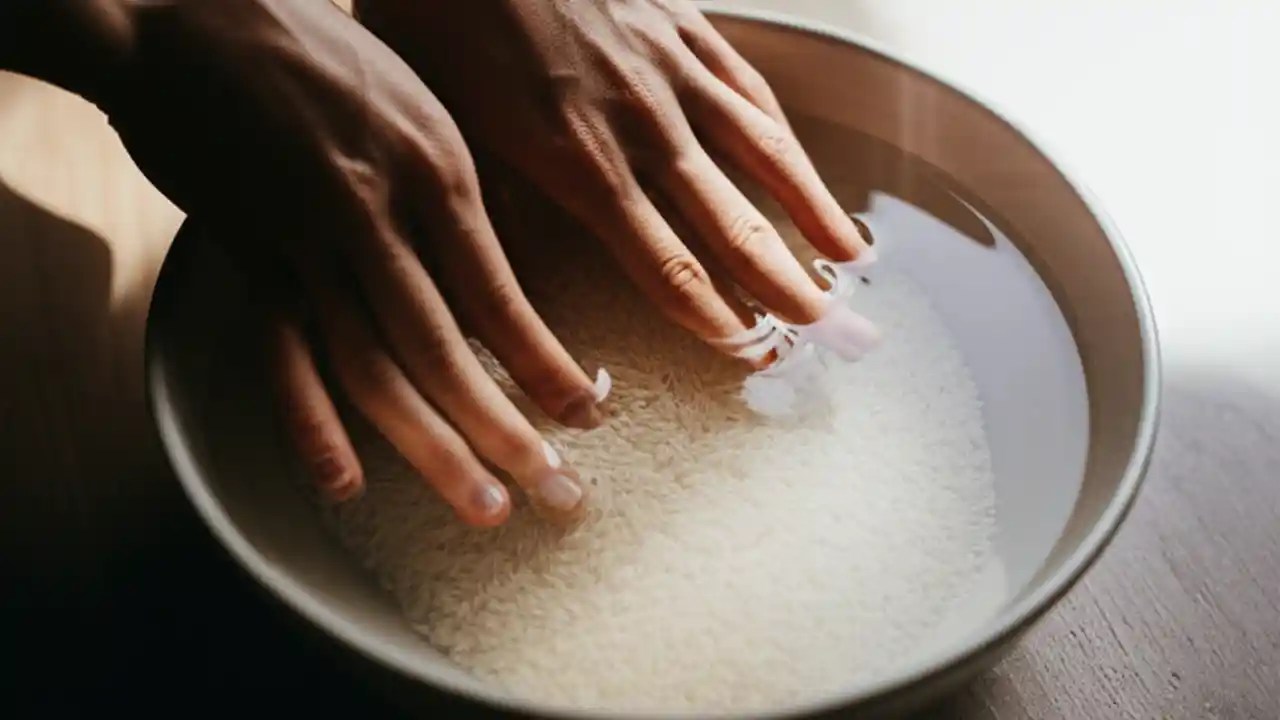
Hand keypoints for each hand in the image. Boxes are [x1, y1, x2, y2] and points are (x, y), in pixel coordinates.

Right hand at [106, 1, 600, 523]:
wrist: (189, 14)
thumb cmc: (320, 51)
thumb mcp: (420, 103)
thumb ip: (463, 187)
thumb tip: (511, 265)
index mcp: (438, 170)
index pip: (503, 294)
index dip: (546, 366)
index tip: (588, 417)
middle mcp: (381, 212)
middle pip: (450, 348)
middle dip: (509, 430)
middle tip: (561, 495)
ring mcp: (309, 239)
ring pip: (378, 365)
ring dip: (434, 446)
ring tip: (486, 508)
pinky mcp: (249, 256)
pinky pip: (283, 353)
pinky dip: (310, 423)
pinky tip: (343, 484)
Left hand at [355, 0, 876, 358]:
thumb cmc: (439, 22)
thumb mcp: (444, 131)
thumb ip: (491, 211)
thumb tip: (503, 287)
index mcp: (580, 162)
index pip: (666, 264)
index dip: (713, 317)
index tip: (748, 352)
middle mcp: (642, 124)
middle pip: (730, 223)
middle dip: (780, 284)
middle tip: (826, 329)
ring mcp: (671, 70)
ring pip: (763, 153)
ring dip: (810, 211)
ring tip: (851, 259)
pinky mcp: (681, 23)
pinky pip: (748, 88)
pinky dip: (784, 132)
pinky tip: (801, 160)